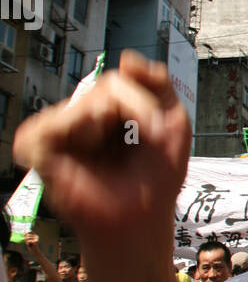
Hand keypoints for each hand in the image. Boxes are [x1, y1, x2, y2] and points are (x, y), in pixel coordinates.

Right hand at [12, 53, 190, 262]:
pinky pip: (51, 123)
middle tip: (145, 140)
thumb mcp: (174, 123)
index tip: (159, 130)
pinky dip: (75, 132)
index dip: (144, 102)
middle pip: (106, 86)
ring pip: (85, 103)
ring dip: (107, 125)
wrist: (140, 223)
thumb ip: (158, 82)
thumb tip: (125, 58)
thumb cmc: (155, 180)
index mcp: (112, 112)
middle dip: (135, 110)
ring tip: (108, 154)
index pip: (122, 80)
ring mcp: (62, 132)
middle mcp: (84, 118)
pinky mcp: (39, 148)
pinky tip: (86, 155)